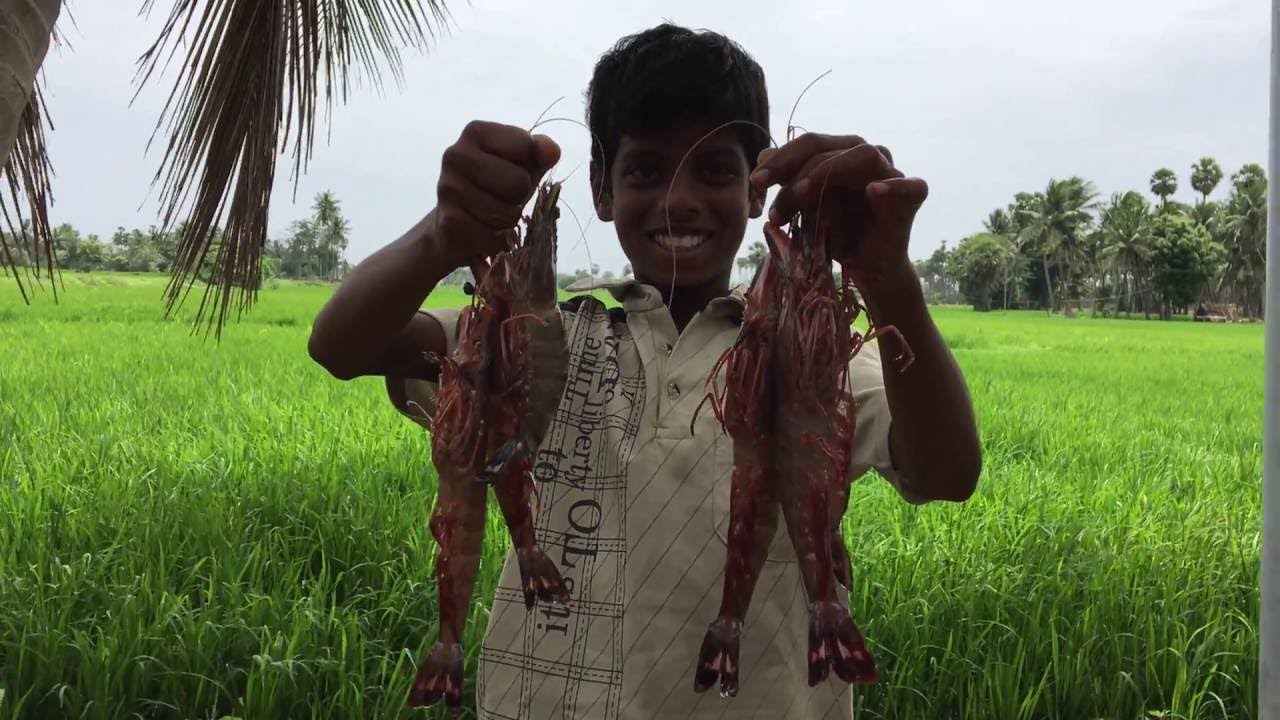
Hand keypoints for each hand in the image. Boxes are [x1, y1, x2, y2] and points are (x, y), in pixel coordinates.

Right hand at [428, 120, 560, 268]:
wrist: (454, 227)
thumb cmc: (492, 189)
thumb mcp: (520, 167)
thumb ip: (539, 154)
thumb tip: (552, 151)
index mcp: (476, 132)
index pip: (527, 145)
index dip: (528, 165)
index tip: (509, 171)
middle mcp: (456, 155)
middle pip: (518, 181)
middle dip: (518, 197)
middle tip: (499, 198)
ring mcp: (449, 188)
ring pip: (507, 213)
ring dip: (507, 222)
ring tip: (489, 216)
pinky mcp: (450, 222)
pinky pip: (494, 237)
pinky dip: (496, 242)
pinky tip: (481, 233)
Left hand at [749, 133, 926, 289]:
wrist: (867, 268)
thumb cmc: (836, 234)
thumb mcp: (804, 209)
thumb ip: (788, 183)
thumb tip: (762, 156)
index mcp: (839, 153)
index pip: (807, 145)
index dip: (779, 160)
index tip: (755, 183)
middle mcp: (864, 155)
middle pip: (826, 147)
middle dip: (793, 171)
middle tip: (773, 204)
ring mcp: (890, 172)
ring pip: (861, 156)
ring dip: (827, 173)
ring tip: (802, 194)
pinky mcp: (911, 196)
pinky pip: (908, 186)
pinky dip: (892, 187)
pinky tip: (874, 191)